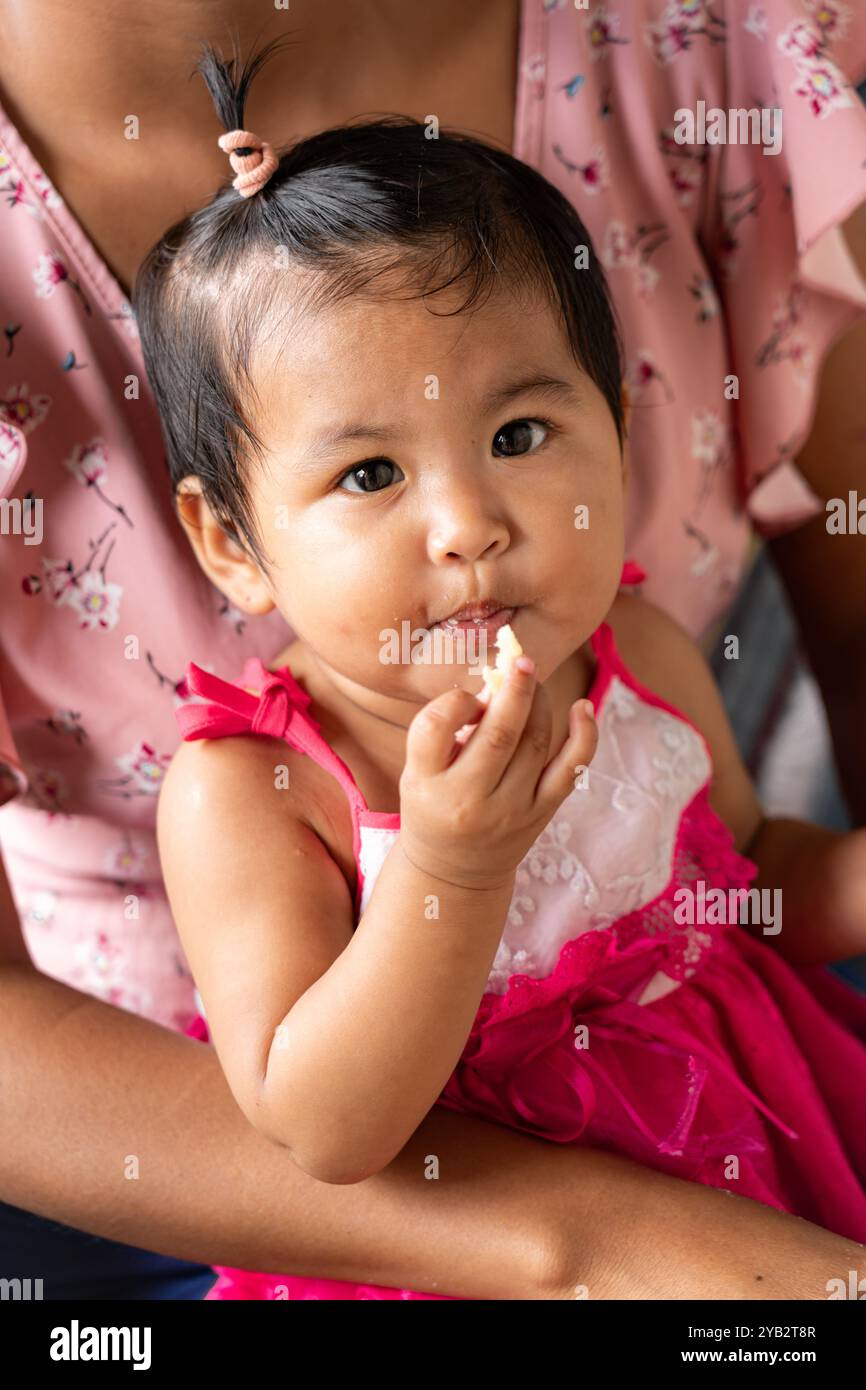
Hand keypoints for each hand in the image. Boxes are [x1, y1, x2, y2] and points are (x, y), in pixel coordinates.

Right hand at [398, 657, 597, 890]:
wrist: (454, 872)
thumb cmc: (434, 803)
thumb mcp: (418, 771)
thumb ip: (444, 730)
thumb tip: (495, 684)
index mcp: (425, 783)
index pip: (435, 727)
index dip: (455, 700)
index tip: (467, 695)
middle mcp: (467, 800)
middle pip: (498, 734)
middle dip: (514, 690)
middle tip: (521, 661)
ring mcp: (509, 810)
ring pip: (534, 743)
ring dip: (538, 703)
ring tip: (531, 684)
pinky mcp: (540, 814)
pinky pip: (569, 770)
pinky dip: (583, 736)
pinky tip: (581, 707)